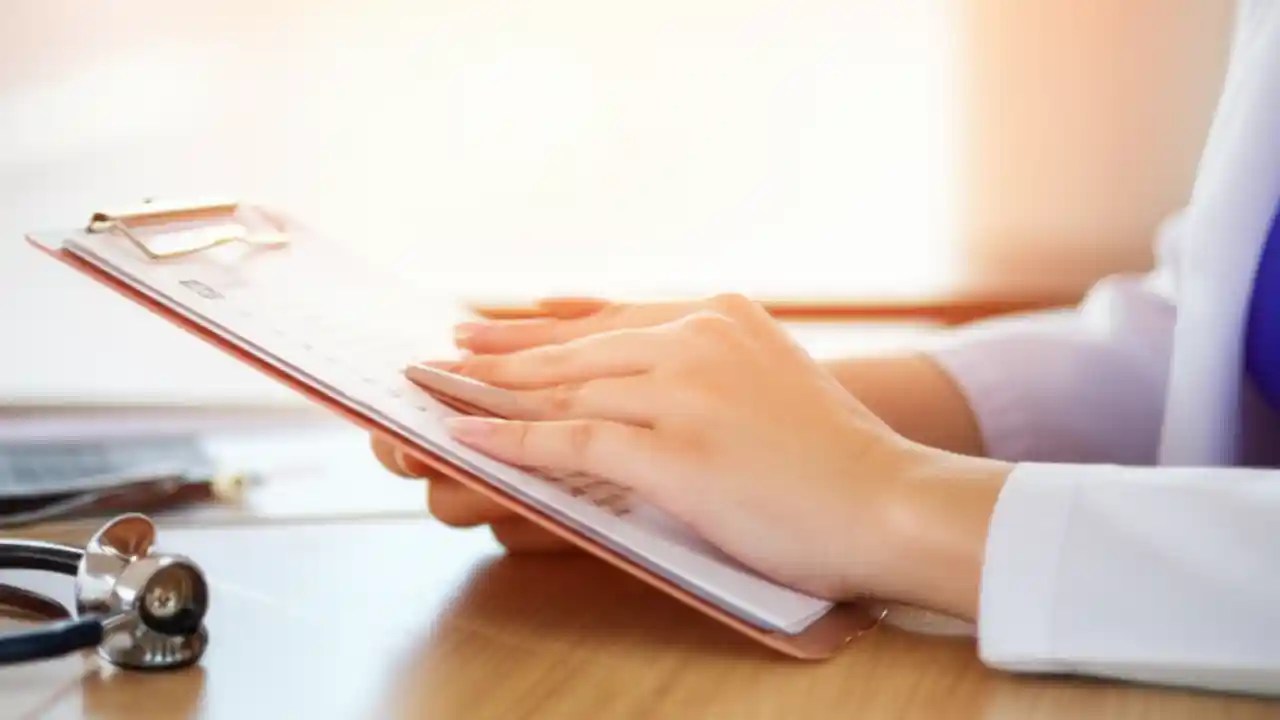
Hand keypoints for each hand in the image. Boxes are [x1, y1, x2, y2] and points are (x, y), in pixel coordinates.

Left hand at [407, 295, 1008, 608]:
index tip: (494, 325)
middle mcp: (698, 337)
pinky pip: (571, 439)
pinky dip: (511, 438)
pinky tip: (467, 434)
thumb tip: (628, 372)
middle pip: (578, 346)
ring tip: (443, 390)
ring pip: (566, 387)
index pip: (611, 317)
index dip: (545, 325)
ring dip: (494, 392)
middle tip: (448, 349)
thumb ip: (704, 363)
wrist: (887, 501)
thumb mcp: (766, 377)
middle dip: (506, 352)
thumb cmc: (829, 457)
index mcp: (721, 315)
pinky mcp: (675, 448)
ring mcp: (685, 389)